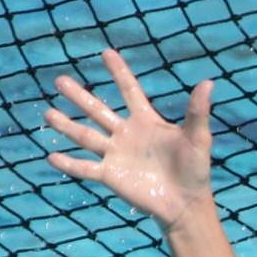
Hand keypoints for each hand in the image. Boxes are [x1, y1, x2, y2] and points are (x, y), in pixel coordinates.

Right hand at [44, 49, 213, 229]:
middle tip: (60, 80)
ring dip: (67, 126)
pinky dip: (69, 164)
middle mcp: (126, 135)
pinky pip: (85, 168)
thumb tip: (208, 83)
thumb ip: (197, 112)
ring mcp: (116, 155)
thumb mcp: (198, 139)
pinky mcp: (111, 176)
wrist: (186, 203)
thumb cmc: (194, 170)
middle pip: (98, 111)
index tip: (106, 52)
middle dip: (79, 96)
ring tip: (48, 113)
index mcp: (146, 122)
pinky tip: (51, 157)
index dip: (119, 72)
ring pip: (86, 136)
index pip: (129, 91)